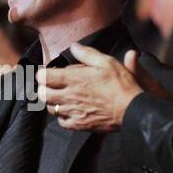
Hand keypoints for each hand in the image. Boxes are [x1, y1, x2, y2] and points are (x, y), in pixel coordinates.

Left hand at [39, 44, 162, 132]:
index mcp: (73, 79)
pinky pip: (61, 122)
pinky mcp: (78, 125)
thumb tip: (73, 47)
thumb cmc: (120, 85)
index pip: (43, 77)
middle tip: (51, 84)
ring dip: (52, 102)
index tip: (47, 72)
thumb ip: (87, 53)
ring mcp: (72, 112)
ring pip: (50, 108)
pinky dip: (62, 116)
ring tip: (61, 96)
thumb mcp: (106, 62)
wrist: (131, 110)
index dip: (42, 73)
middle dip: (43, 88)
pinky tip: (70, 110)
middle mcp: (69, 97)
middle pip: (42, 94)